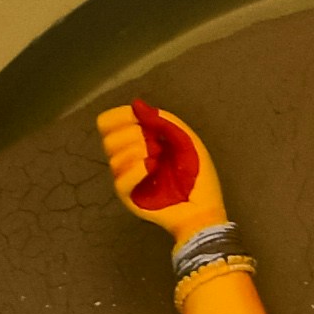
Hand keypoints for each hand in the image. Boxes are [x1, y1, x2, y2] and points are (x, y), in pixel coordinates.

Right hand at [96, 99, 228, 244]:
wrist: (204, 209)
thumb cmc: (199, 176)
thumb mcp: (186, 140)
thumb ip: (163, 120)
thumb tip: (136, 105)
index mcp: (142, 141)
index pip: (110, 124)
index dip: (118, 116)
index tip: (134, 115)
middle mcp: (131, 159)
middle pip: (108, 139)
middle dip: (130, 135)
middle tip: (153, 143)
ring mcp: (129, 178)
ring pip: (113, 157)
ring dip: (136, 152)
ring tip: (157, 159)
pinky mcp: (130, 197)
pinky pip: (120, 181)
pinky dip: (134, 171)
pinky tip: (149, 169)